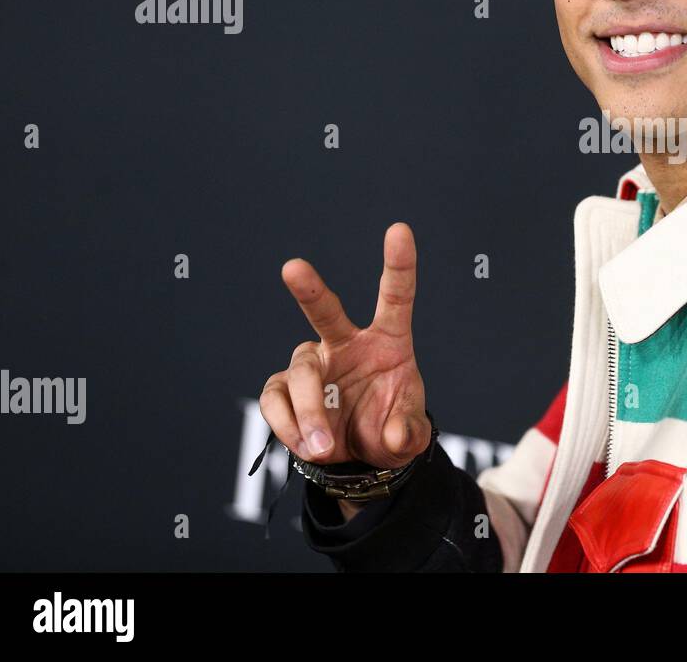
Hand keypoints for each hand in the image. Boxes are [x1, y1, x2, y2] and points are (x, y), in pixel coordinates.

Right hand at [259, 222, 431, 470]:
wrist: (358, 457)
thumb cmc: (390, 427)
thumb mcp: (410, 435)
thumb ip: (408, 433)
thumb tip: (396, 436)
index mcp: (389, 340)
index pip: (396, 296)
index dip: (399, 264)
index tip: (399, 229)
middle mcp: (347, 342)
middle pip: (325, 311)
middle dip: (309, 289)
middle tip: (292, 267)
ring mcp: (313, 363)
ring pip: (301, 373)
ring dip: (310, 411)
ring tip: (323, 446)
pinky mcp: (283, 388)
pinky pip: (276, 399)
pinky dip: (289, 425)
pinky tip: (305, 445)